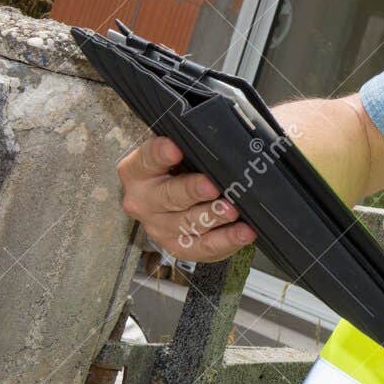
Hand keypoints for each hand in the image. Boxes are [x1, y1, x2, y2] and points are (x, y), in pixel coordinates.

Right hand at [116, 136, 254, 260]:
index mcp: (137, 171)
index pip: (147, 159)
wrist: (179, 198)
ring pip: (186, 224)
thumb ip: (194, 144)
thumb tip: (227, 137)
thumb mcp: (183, 151)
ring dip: (212, 216)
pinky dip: (226, 240)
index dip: (160, 154)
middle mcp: (143, 200)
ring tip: (232, 210)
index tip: (174, 148)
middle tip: (212, 186)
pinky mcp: (178, 246)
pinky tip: (245, 232)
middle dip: (191, 190)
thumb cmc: (184, 167)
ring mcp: (158, 227)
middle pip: (167, 196)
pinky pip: (203, 247)